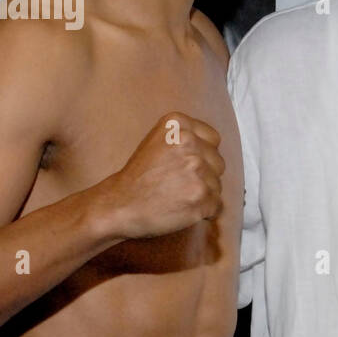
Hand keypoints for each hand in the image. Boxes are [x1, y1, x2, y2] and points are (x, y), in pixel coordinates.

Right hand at [103, 113, 224, 239]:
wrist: (119, 204)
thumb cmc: (138, 177)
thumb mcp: (158, 141)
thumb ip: (186, 138)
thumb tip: (213, 150)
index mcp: (178, 124)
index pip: (213, 139)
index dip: (203, 156)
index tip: (186, 166)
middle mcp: (189, 142)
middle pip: (218, 163)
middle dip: (204, 176)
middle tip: (178, 184)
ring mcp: (197, 169)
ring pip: (217, 185)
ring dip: (203, 195)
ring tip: (177, 197)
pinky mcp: (201, 195)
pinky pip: (216, 205)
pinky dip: (203, 212)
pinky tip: (182, 209)